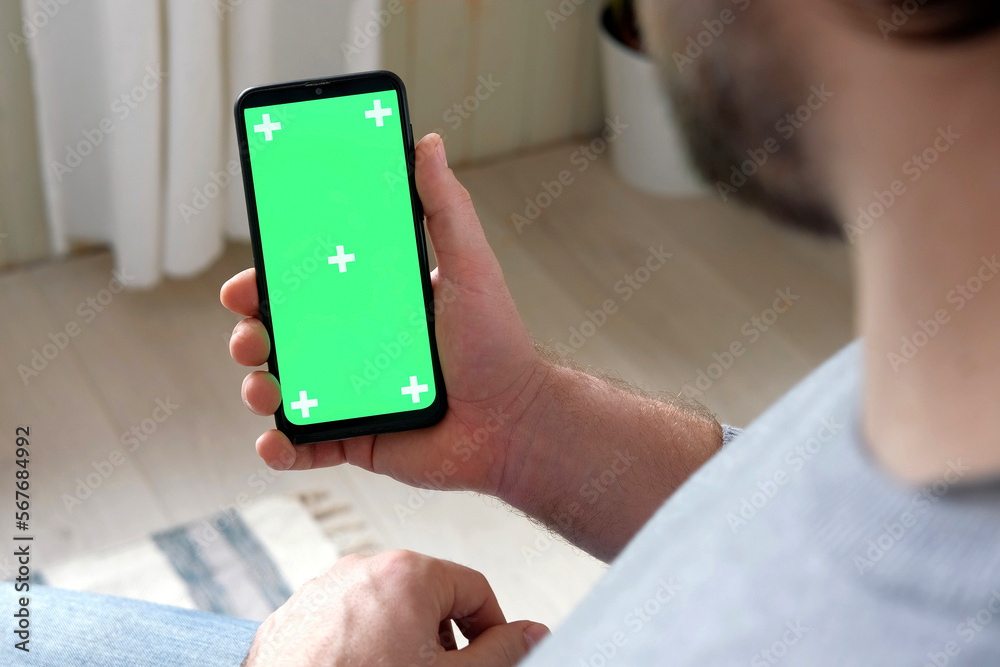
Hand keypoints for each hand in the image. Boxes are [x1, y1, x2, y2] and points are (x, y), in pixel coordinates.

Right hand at [221, 133, 545, 494]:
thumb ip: (446, 207)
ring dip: (256, 389)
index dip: (266, 284)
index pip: (305, 286)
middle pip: (281, 336)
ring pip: (282, 390)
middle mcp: (355, 346)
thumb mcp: (469, 266)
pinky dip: (280, 448)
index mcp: (372, 304)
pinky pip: (305, 445)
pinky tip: (274, 443)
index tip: (243, 284)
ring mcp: (352, 394)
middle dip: (250, 335)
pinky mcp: (357, 439)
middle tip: (251, 336)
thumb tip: (426, 143)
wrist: (517, 423)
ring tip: (264, 391)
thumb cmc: (498, 344)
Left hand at [242, 550, 548, 665]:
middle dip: (442, 635)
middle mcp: (360, 567)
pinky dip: (357, 644)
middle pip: (427, 594)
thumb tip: (533, 632)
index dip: (492, 627)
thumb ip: (502, 651)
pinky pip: (341, 620)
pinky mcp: (293, 615)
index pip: (474, 588)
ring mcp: (321, 589)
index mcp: (407, 573)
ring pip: (382, 608)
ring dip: (400, 639)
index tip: (492, 656)